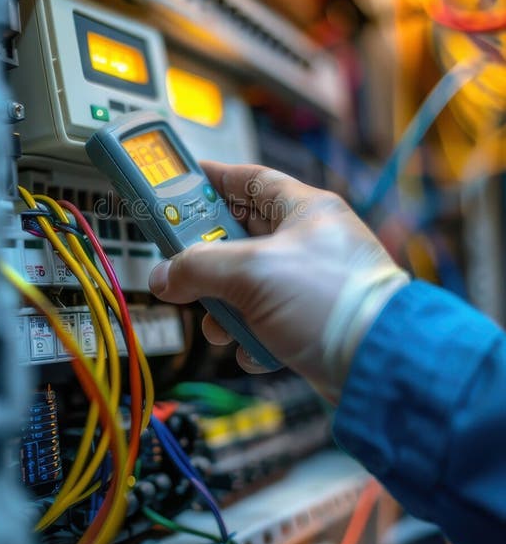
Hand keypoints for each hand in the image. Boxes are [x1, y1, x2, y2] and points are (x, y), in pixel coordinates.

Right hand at [149, 163, 408, 401]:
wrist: (378, 364)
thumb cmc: (331, 302)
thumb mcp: (252, 273)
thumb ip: (199, 267)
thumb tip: (164, 276)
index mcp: (304, 210)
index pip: (249, 180)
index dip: (212, 179)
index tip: (179, 183)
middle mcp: (308, 241)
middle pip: (241, 236)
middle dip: (208, 258)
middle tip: (181, 266)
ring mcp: (310, 283)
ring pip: (249, 284)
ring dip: (225, 306)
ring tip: (218, 325)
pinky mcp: (311, 321)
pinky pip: (266, 322)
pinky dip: (252, 337)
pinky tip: (253, 349)